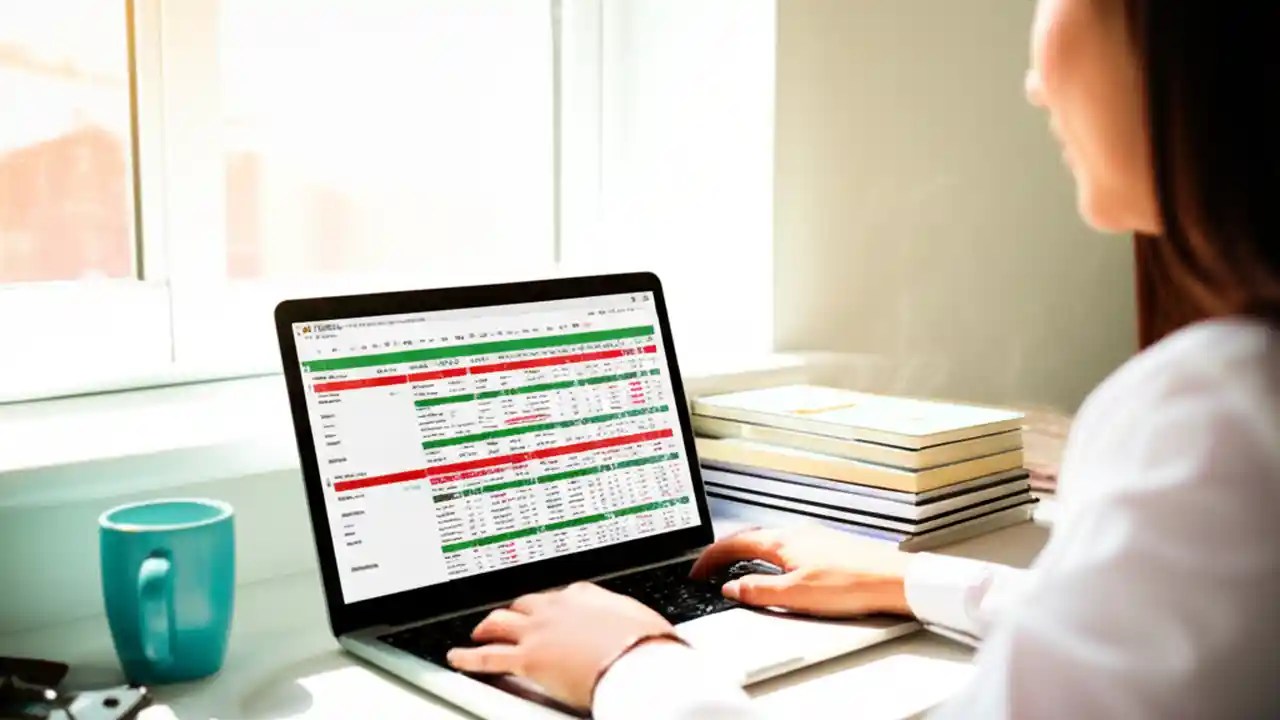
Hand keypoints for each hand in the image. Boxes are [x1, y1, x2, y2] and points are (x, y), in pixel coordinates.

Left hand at [447, 582, 678, 711]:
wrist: (639, 661)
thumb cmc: (647, 644)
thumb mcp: (643, 622)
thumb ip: (629, 622)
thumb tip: (642, 630)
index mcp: (586, 594)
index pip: (560, 595)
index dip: (551, 606)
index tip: (550, 612)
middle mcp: (557, 606)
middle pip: (525, 605)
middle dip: (516, 612)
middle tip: (508, 620)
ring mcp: (539, 631)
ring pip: (500, 622)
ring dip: (487, 627)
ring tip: (478, 632)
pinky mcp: (527, 659)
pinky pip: (487, 657)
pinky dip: (469, 657)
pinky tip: (458, 658)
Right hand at [691, 525, 913, 617]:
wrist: (893, 580)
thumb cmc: (851, 583)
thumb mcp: (795, 594)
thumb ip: (758, 591)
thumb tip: (732, 589)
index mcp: (781, 540)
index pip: (733, 543)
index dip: (709, 558)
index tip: (695, 571)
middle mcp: (794, 533)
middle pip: (747, 537)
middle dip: (722, 552)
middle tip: (707, 569)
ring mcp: (810, 538)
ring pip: (766, 541)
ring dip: (743, 553)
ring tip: (733, 569)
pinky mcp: (824, 548)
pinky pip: (783, 547)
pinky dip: (764, 556)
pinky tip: (773, 570)